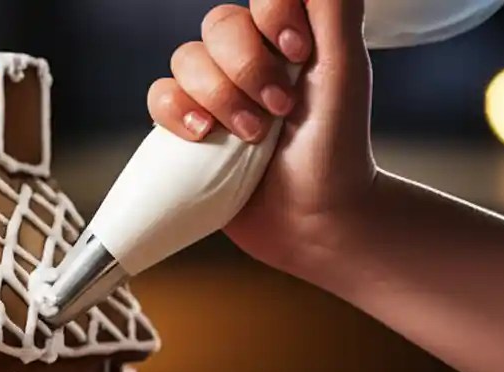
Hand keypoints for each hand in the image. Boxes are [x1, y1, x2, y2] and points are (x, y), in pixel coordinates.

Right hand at [146, 0, 377, 274]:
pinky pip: (158, 97)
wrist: (311, 217)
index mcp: (287, 36)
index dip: (271, 17)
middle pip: (218, 26)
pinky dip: (176, 113)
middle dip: (245, 70)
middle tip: (278, 110)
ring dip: (217, 98)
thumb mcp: (345, 68)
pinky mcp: (187, 127)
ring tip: (249, 136)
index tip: (297, 53)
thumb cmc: (336, 149)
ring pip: (185, 60)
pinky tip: (203, 136)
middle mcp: (248, 58)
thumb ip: (334, 8)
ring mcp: (214, 93)